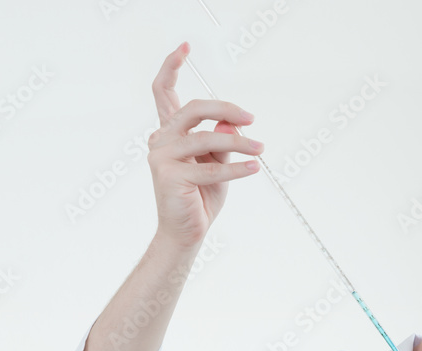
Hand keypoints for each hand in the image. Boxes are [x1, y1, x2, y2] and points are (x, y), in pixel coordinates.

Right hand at [147, 43, 264, 249]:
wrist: (187, 232)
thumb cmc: (201, 196)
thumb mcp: (218, 163)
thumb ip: (223, 140)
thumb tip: (232, 124)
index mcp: (169, 132)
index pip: (163, 92)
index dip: (172, 66)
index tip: (186, 46)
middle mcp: (160, 139)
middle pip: (193, 109)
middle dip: (225, 108)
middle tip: (251, 118)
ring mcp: (161, 157)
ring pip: (205, 138)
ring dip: (239, 143)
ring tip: (261, 149)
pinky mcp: (169, 176)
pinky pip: (210, 167)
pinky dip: (236, 167)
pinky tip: (254, 168)